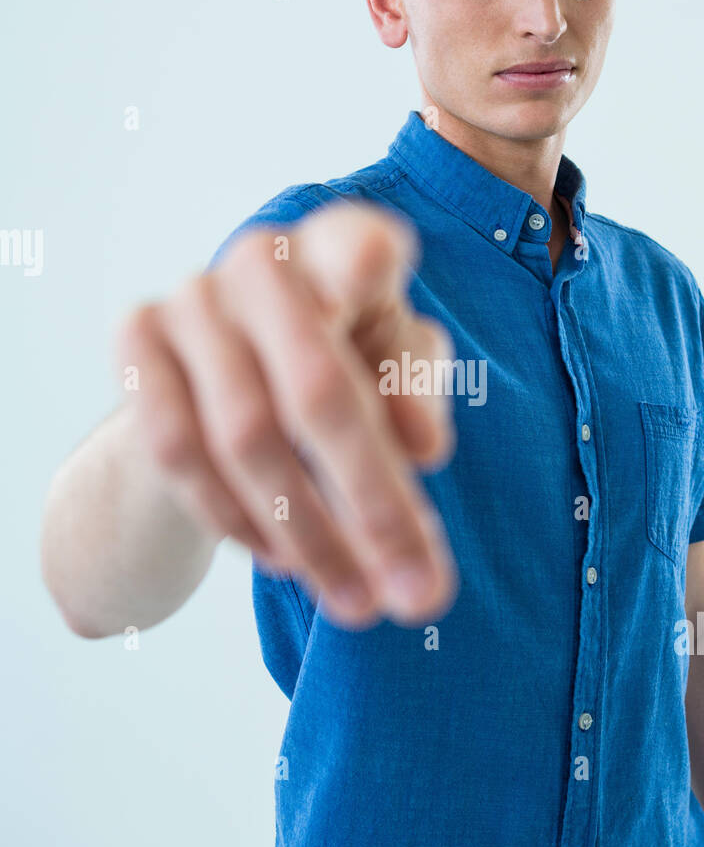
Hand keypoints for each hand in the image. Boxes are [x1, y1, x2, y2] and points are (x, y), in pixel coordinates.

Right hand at [115, 201, 457, 628]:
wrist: (214, 378)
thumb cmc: (337, 365)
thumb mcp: (393, 374)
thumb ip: (416, 398)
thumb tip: (424, 450)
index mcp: (341, 248)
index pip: (361, 247)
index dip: (375, 284)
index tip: (419, 399)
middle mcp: (263, 259)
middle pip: (318, 390)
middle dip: (374, 507)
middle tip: (420, 596)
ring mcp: (192, 299)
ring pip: (247, 439)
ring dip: (311, 538)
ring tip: (359, 599)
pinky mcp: (137, 341)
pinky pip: (183, 453)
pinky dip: (237, 519)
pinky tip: (285, 562)